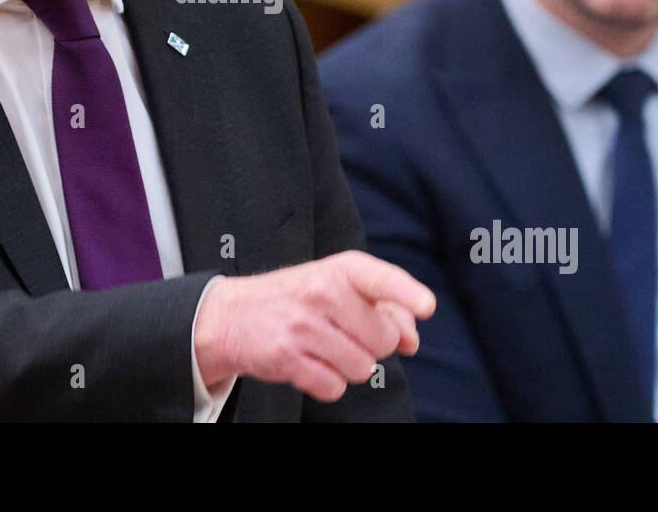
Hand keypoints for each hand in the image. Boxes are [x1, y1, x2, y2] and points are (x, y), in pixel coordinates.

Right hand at [193, 250, 435, 401]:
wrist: (231, 315)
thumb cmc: (297, 298)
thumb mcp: (336, 285)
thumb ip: (382, 305)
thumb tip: (413, 339)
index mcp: (339, 269)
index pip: (379, 278)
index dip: (406, 294)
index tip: (426, 307)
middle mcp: (321, 292)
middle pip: (383, 340)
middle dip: (373, 345)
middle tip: (346, 334)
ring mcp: (303, 325)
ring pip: (362, 368)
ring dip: (350, 367)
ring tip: (325, 348)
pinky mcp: (287, 357)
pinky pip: (334, 387)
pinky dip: (328, 383)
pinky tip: (310, 363)